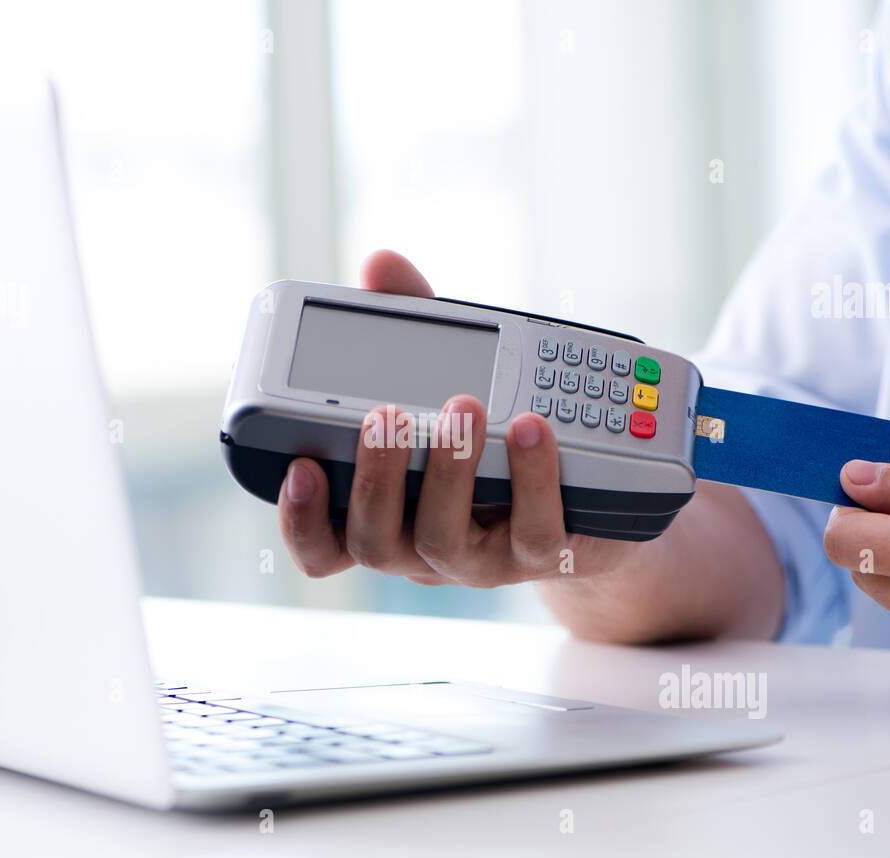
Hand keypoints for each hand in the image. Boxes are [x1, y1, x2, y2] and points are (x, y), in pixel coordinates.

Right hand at [276, 249, 634, 587]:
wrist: (589, 495)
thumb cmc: (493, 438)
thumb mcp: (446, 376)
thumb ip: (408, 326)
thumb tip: (380, 267)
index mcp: (382, 514)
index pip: (321, 544)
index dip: (301, 518)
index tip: (302, 467)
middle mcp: (418, 549)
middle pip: (374, 539)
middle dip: (375, 475)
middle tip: (388, 416)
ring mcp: (477, 558)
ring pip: (444, 539)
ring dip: (449, 471)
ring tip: (463, 406)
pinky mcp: (539, 555)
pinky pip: (532, 530)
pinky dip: (531, 477)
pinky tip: (532, 427)